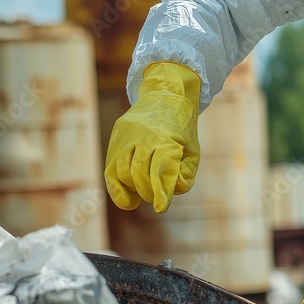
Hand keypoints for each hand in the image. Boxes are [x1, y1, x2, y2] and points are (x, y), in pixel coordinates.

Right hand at [104, 61, 201, 212]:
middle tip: (155, 199)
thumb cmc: (182, 130)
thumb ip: (185, 174)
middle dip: (148, 192)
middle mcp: (145, 136)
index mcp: (168, 138)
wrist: (166, 95)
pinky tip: (126, 201)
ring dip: (133, 189)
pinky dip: (116, 189)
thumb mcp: (192, 150)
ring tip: (143, 194)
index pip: (162, 168)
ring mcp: (128, 136)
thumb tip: (172, 191)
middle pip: (141, 172)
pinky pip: (111, 168)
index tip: (161, 208)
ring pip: (123, 171)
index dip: (161, 191)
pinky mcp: (117, 137)